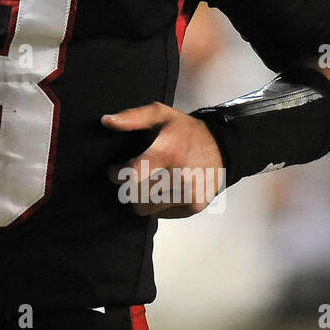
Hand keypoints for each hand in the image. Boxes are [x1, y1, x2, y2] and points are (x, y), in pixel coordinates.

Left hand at [102, 102, 224, 217]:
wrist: (222, 147)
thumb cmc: (186, 131)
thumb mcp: (161, 114)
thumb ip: (132, 117)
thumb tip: (106, 121)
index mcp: (168, 153)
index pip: (130, 175)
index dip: (117, 174)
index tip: (116, 170)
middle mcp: (180, 177)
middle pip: (135, 195)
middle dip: (127, 186)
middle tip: (132, 177)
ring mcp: (188, 194)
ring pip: (145, 208)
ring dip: (140, 198)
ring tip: (147, 183)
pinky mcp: (194, 206)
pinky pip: (161, 215)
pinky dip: (156, 205)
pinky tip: (162, 190)